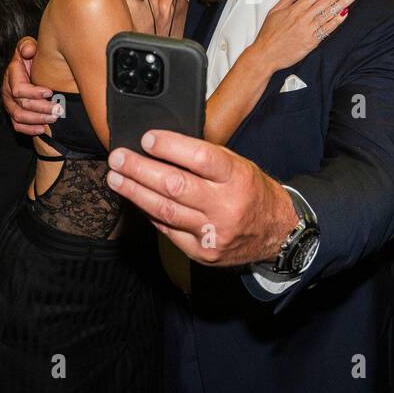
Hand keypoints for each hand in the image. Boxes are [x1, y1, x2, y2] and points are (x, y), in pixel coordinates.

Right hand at [0, 36, 58, 134]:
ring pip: (19, 117)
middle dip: (41, 108)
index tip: (50, 92)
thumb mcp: (29, 46)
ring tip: (54, 119)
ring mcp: (9, 103)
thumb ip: (27, 45)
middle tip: (58, 110)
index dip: (34, 92)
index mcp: (12, 74)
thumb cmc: (33, 56)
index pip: (19, 89)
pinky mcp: (13, 113)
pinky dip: (29, 130)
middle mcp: (7, 90)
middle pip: (21, 105)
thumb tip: (28, 51)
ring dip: (37, 120)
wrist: (30, 66)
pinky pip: (17, 126)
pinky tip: (42, 129)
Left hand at [105, 130, 298, 266]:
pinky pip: (168, 231)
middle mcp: (226, 207)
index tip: (146, 138)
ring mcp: (213, 234)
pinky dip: (150, 213)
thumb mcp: (239, 166)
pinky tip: (136, 200)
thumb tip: (161, 147)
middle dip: (140, 170)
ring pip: (166, 210)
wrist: (277, 232)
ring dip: (135, 192)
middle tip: (118, 158)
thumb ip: (206, 158)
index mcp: (238, 178)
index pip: (201, 159)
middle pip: (175, 185)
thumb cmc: (252, 192)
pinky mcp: (203, 253)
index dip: (170, 147)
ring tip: (116, 178)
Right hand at [250, 0, 358, 69]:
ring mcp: (308, 29)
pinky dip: (337, 21)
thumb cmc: (269, 35)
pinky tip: (345, 13)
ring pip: (329, 12)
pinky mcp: (311, 42)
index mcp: (295, 8)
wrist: (265, 55)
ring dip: (343, 2)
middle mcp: (303, 17)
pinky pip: (327, 29)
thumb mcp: (275, 10)